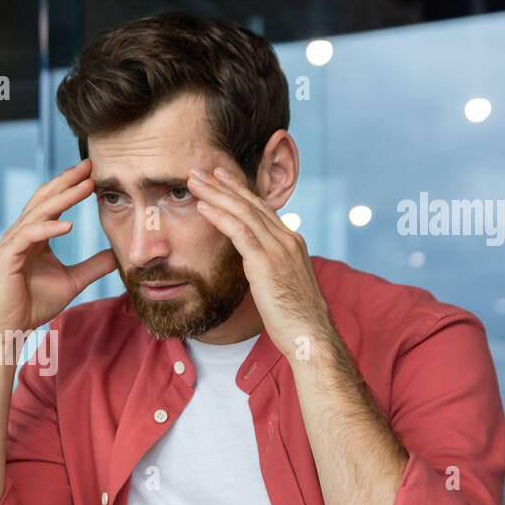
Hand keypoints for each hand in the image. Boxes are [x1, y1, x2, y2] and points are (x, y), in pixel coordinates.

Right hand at [0, 158, 116, 334]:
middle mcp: (22, 233)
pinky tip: (68, 225)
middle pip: (45, 198)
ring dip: (63, 198)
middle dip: (67, 180)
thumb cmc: (34, 304)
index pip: (54, 203)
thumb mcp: (73, 281)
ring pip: (39, 212)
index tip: (93, 173)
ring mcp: (12, 242)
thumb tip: (117, 255)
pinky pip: (29, 235)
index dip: (72, 186)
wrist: (10, 326)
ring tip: (86, 186)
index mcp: (35, 235)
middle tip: (90, 165)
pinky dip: (48, 228)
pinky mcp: (7, 256)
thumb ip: (93, 266)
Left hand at [186, 166, 333, 358]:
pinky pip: (239, 232)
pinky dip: (219, 216)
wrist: (310, 336)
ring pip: (243, 211)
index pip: (262, 209)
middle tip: (200, 168)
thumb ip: (270, 269)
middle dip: (223, 183)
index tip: (220, 178)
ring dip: (216, 193)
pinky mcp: (266, 262)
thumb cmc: (295, 318)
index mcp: (291, 242)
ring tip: (194, 180)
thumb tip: (256, 267)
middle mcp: (287, 239)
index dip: (239, 191)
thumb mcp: (283, 285)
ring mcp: (278, 248)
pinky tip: (202, 206)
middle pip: (251, 203)